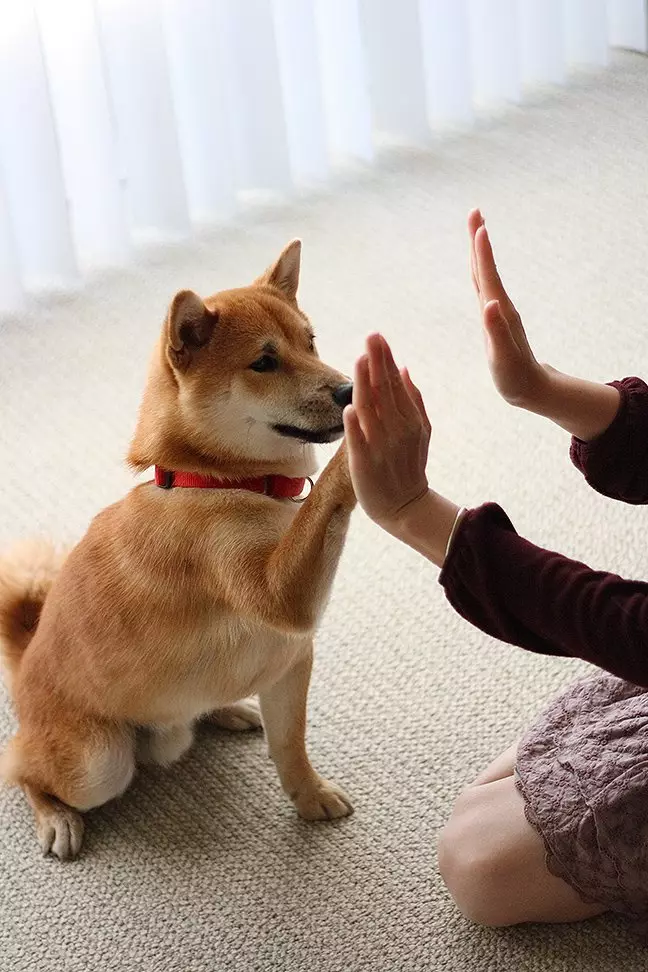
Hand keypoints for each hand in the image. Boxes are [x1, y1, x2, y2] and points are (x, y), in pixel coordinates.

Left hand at [343, 334, 430, 532]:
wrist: (405, 506)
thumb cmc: (409, 465)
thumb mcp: (421, 432)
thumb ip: (414, 401)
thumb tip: (404, 369)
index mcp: (410, 420)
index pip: (394, 385)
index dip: (385, 361)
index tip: (377, 338)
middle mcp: (396, 430)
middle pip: (384, 392)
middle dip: (377, 363)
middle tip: (371, 337)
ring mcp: (380, 447)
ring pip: (371, 411)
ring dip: (364, 385)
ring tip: (360, 361)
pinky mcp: (363, 464)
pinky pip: (358, 442)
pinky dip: (354, 426)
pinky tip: (349, 408)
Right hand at [468, 209, 549, 409]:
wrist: (530, 388)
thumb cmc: (515, 377)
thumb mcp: (504, 357)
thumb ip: (496, 331)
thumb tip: (489, 304)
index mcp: (500, 312)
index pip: (488, 277)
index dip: (482, 253)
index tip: (479, 227)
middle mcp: (499, 306)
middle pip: (486, 267)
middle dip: (478, 240)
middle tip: (474, 212)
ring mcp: (497, 311)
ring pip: (485, 275)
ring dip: (479, 252)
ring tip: (475, 230)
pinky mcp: (495, 318)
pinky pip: (484, 287)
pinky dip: (479, 270)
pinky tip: (477, 267)